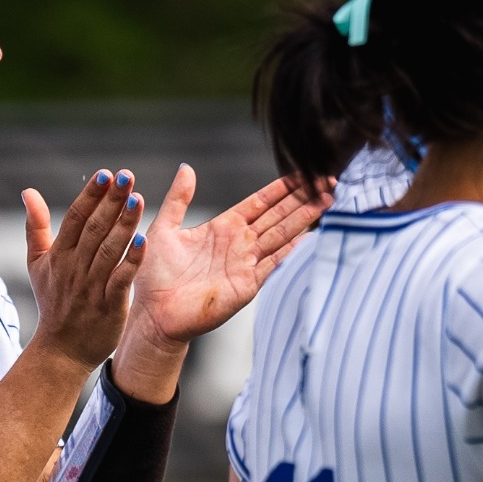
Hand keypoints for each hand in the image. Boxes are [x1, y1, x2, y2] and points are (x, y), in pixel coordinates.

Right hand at [21, 170, 146, 369]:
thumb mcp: (37, 265)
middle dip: (111, 201)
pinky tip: (145, 239)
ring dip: (124, 223)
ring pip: (109, 250)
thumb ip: (35, 227)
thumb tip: (28, 192)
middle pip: (94, 229)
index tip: (106, 174)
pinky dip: (132, 259)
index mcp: (59, 256)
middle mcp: (74, 268)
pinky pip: (121, 278)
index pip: (75, 218)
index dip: (90, 195)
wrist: (61, 350)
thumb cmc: (53, 303)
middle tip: (127, 176)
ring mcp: (91, 287)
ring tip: (139, 198)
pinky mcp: (109, 305)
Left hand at [110, 170, 326, 397]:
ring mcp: (245, 264)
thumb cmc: (155, 275)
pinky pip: (273, 264)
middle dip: (303, 199)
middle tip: (329, 182)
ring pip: (281, 235)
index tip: (304, 173)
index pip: (260, 203)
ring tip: (328, 201)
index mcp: (223, 228)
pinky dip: (291, 250)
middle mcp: (239, 244)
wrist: (153, 314)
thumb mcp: (164, 228)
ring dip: (304, 219)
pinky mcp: (246, 285)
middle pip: (278, 216)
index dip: (282, 189)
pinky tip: (310, 236)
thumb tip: (187, 167)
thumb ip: (178, 199)